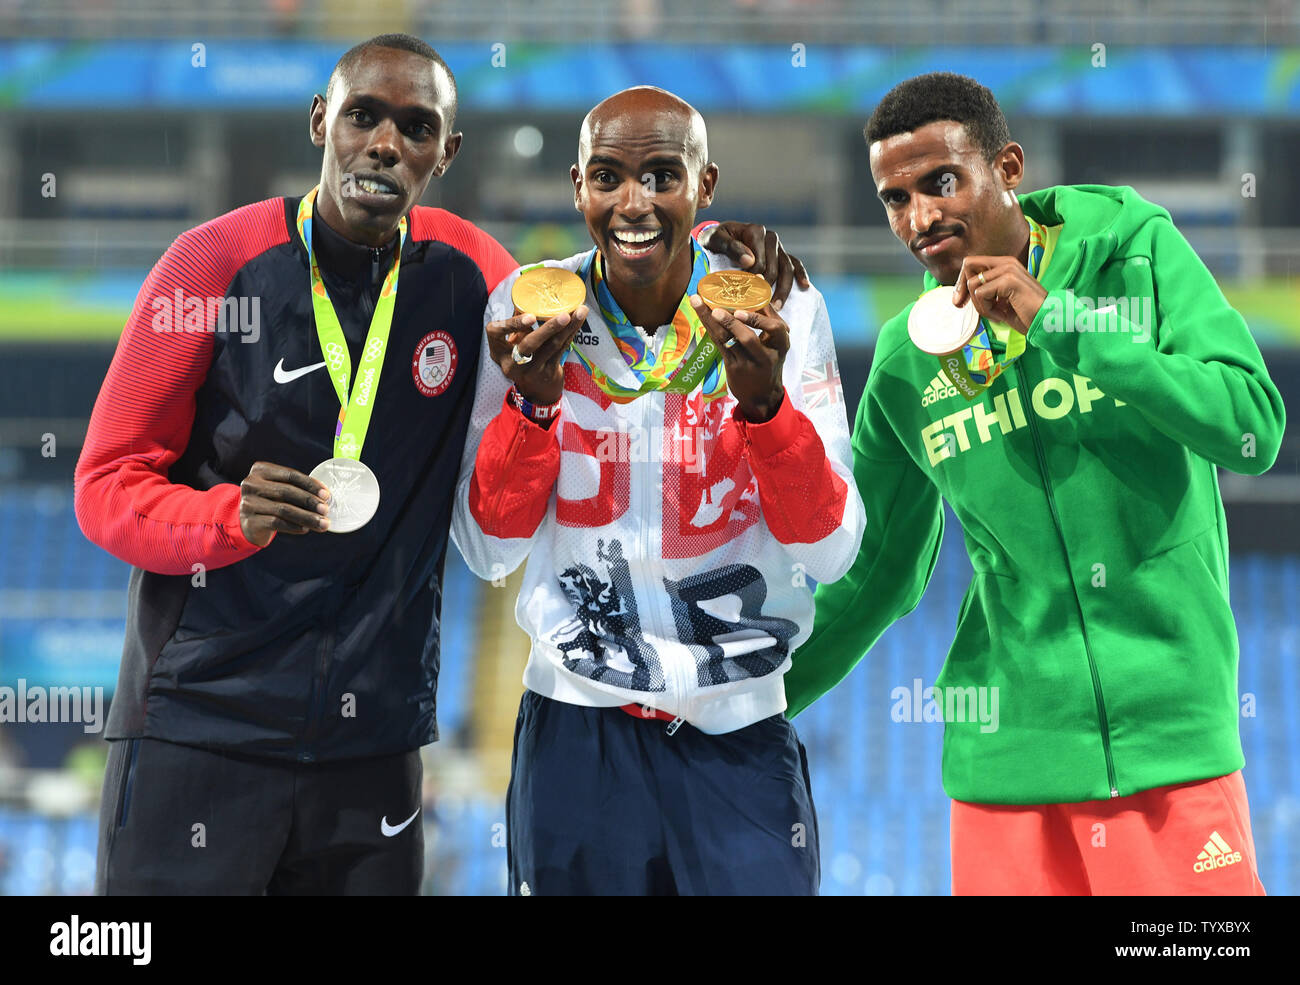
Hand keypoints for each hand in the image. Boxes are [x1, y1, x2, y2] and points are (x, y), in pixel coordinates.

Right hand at [239, 461, 330, 544]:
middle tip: (326, 510)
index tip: (327, 494)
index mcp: (261, 470)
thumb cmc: (271, 502)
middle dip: (310, 501)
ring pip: (283, 509)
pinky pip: (276, 523)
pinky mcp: (249, 521)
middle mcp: (251, 484)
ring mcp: (248, 503)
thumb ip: (298, 489)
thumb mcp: (280, 491)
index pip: (290, 475)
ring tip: (323, 523)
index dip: (310, 484)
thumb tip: (326, 497)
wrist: (248, 524)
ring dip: (307, 517)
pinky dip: (294, 526)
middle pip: (286, 491)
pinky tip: (306, 529)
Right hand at [487, 305, 589, 405]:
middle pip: (530, 344)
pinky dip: (571, 334)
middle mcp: (512, 362)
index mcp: (498, 350)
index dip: (513, 324)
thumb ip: (518, 323)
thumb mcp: (511, 343)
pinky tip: (578, 321)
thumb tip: (529, 295)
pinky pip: (562, 350)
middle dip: (549, 329)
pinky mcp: (548, 372)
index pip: (497, 333)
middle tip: (565, 315)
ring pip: (552, 346)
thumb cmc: (520, 355)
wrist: (534, 390)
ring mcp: (531, 370)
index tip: (530, 317)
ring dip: (569, 327)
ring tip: (581, 311)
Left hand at [689, 297, 787, 422]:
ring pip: (727, 340)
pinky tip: (701, 315)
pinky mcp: (733, 367)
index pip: (774, 329)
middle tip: (713, 308)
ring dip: (710, 320)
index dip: (757, 319)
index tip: (740, 310)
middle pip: (747, 337)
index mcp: (780, 344)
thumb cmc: (770, 360)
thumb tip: (757, 280)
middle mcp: (765, 355)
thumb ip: (768, 315)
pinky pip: (719, 344)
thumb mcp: (776, 342)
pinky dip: (710, 328)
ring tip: (697, 302)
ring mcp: (747, 364)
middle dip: (730, 321)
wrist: (762, 395)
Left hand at [698, 221, 809, 310]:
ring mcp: (778, 246)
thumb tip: (750, 261)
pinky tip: (804, 286)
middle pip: (774, 267)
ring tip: (777, 306)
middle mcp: (770, 237)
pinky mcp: (782, 253)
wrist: (719, 235)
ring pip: (787, 268)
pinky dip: (801, 274)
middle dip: (767, 288)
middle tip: (760, 307)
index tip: (744, 294)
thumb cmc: (715, 239)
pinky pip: (795, 263)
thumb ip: (731, 247)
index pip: (759, 260)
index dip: (753, 279)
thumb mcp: (715, 239)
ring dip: (783, 289)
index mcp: (755, 231)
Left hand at [951, 255, 1048, 334]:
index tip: (960, 301)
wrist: (1047, 321)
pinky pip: (981, 294)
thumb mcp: (1000, 301)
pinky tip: (1001, 314)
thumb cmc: (1025, 314)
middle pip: (968, 266)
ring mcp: (1008, 270)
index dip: (961, 282)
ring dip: (980, 305)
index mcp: (1005, 264)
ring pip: (973, 284)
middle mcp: (1006, 262)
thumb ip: (984, 293)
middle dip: (964, 290)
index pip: (971, 263)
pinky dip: (987, 309)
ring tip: (996, 313)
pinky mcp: (1009, 281)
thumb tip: (958, 296)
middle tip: (973, 307)